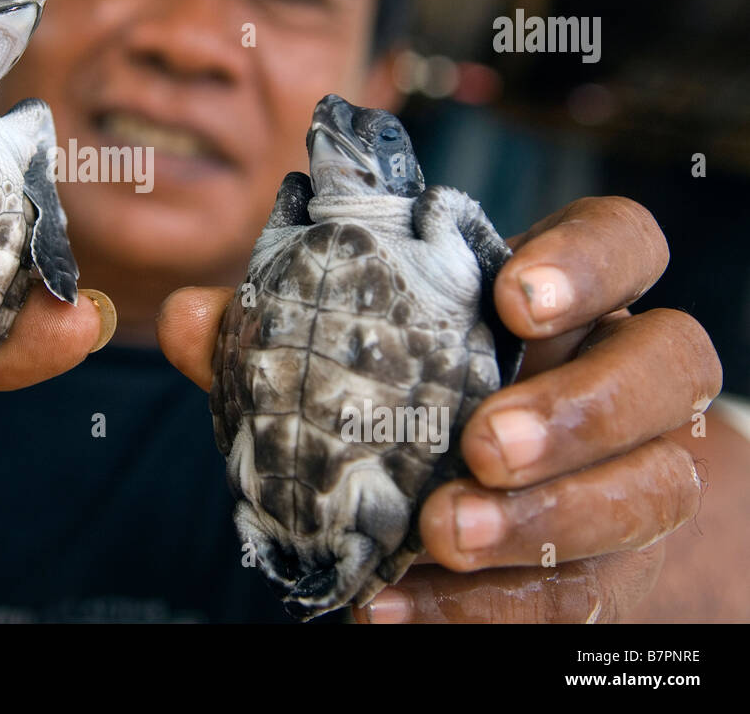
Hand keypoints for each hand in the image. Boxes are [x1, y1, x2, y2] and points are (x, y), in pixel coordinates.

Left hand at [157, 197, 721, 622]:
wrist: (529, 503)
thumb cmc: (438, 395)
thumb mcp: (375, 349)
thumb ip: (284, 328)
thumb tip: (188, 319)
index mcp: (571, 298)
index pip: (625, 245)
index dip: (587, 263)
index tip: (514, 300)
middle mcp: (629, 376)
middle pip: (666, 366)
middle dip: (578, 407)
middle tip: (482, 445)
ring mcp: (641, 473)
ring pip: (649, 487)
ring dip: (544, 521)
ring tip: (443, 537)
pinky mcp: (622, 570)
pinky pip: (585, 595)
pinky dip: (493, 610)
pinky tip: (402, 609)